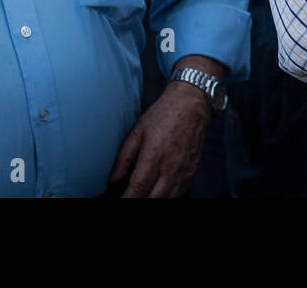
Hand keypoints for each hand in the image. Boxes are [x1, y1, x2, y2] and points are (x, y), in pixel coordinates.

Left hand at [109, 80, 211, 197]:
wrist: (192, 104)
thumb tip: (113, 180)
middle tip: (129, 199)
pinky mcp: (193, 171)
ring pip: (168, 200)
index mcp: (154, 156)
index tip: (119, 202)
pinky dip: (168, 198)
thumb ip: (124, 158)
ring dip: (153, 201)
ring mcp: (184, 171)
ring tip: (143, 197)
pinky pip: (180, 194)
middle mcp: (171, 167)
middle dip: (139, 202)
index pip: (137, 189)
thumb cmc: (164, 114)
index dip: (126, 200)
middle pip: (153, 199)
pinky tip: (159, 195)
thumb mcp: (138, 131)